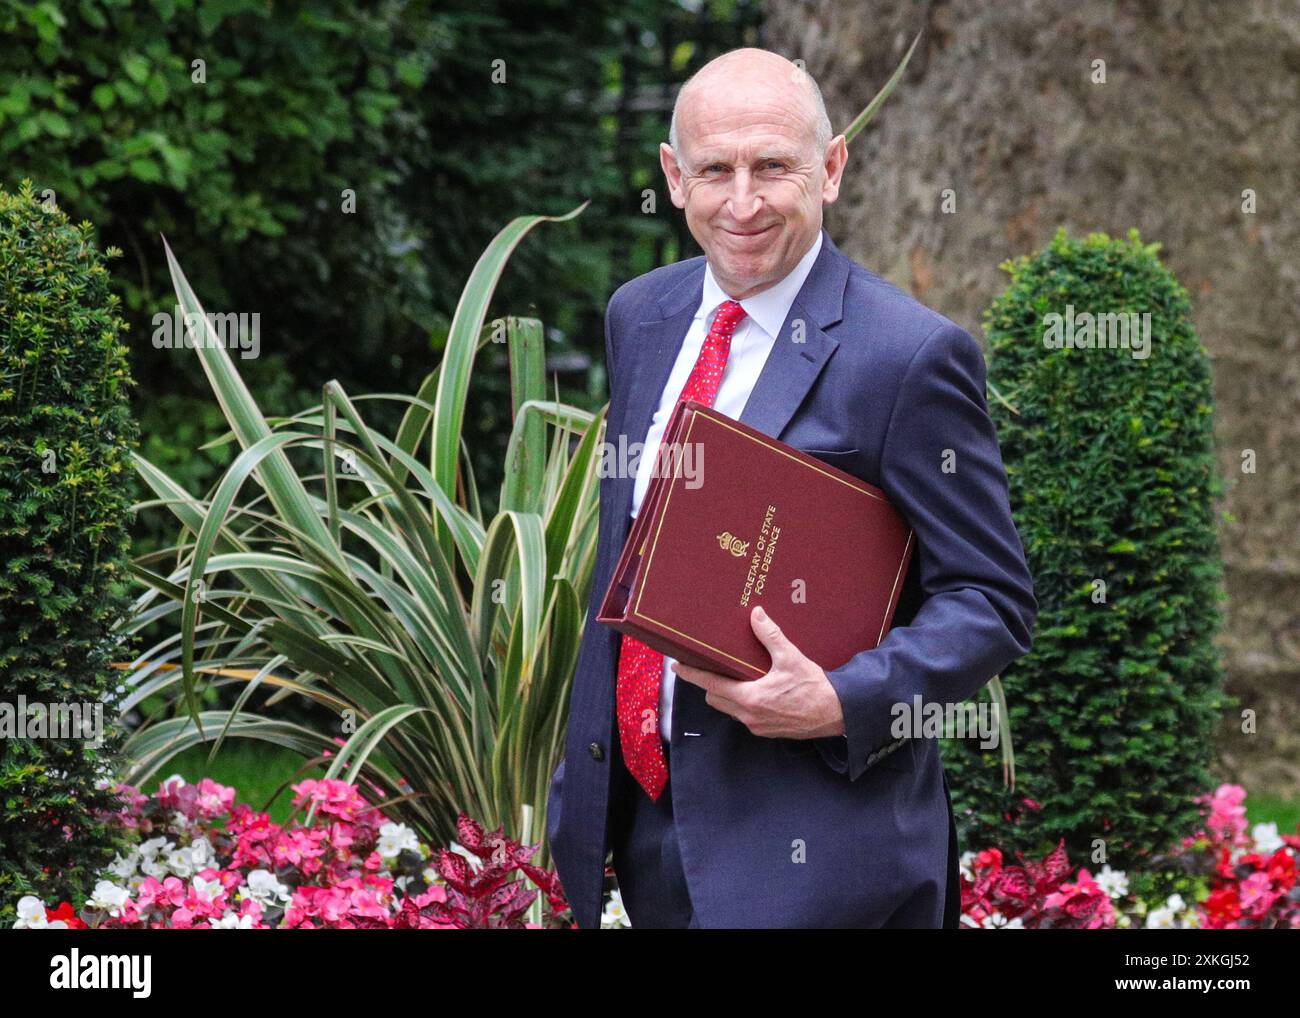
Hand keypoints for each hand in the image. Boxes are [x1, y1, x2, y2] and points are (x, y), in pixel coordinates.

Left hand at [671, 605, 845, 739]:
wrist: (837, 714)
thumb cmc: (814, 687)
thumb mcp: (790, 657)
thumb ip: (770, 636)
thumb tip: (756, 615)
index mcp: (749, 698)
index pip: (711, 684)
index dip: (692, 675)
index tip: (678, 667)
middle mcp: (748, 715)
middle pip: (715, 698)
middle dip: (709, 683)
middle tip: (709, 667)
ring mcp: (757, 726)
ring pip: (729, 708)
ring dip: (726, 694)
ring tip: (732, 676)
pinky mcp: (768, 730)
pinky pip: (745, 716)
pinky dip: (742, 703)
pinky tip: (754, 690)